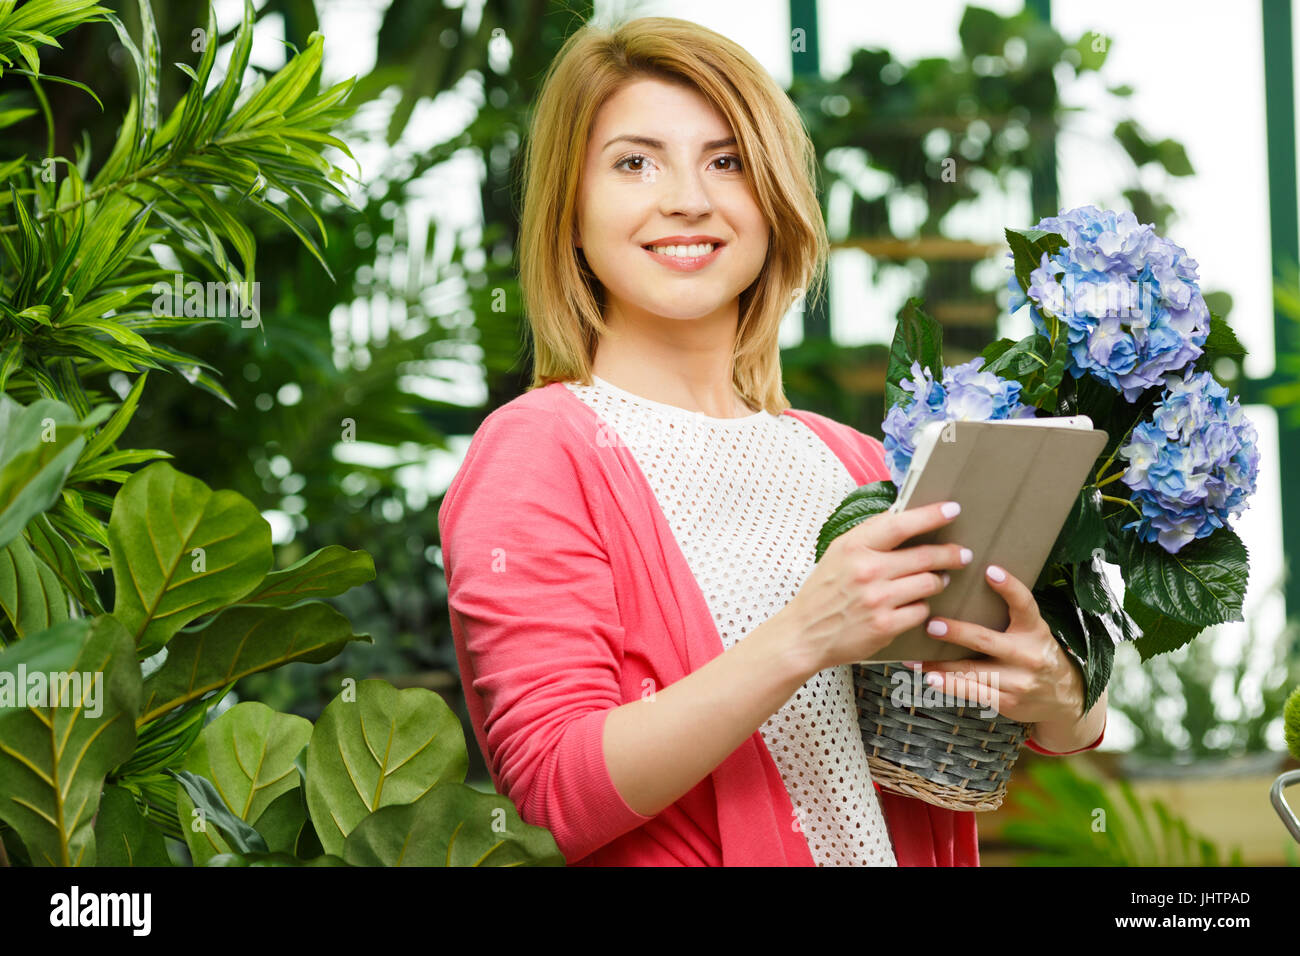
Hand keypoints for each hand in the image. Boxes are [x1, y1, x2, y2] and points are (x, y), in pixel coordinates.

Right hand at [782, 500, 971, 674]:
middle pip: (924, 556)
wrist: (804, 634)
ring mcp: (878, 599)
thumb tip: (901, 515)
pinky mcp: (886, 626)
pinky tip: (911, 606)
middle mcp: (867, 571)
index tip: (952, 510)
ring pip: (929, 583)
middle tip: (962, 554)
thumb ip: (868, 535)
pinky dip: (921, 608)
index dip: (930, 515)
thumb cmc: (823, 592)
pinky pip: (922, 611)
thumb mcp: (837, 554)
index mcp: (854, 547)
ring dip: (937, 582)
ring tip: (934, 581)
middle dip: (950, 554)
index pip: (900, 524)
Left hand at [903, 564, 1083, 725]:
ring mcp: (1019, 682)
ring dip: (940, 665)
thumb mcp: (1032, 632)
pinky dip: (950, 686)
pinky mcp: (1008, 703)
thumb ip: (1008, 616)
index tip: (990, 570)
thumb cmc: (1036, 654)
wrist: (1065, 699)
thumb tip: (963, 590)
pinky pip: (974, 693)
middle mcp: (1029, 655)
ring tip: (914, 659)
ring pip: (973, 671)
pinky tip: (930, 679)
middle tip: (931, 625)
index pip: (1025, 604)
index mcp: (1035, 630)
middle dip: (957, 633)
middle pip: (987, 640)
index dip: (1009, 587)